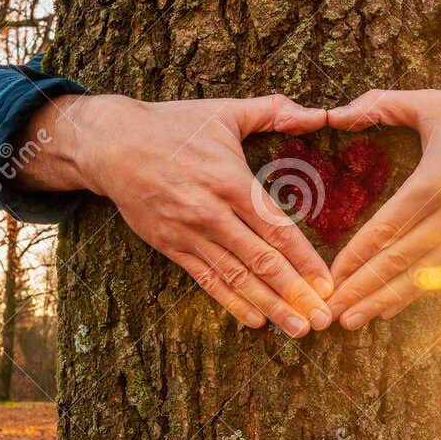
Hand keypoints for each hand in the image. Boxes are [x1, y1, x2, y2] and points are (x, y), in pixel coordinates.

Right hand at [21, 93, 335, 335]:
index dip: (305, 259)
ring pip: (237, 277)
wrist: (112, 145)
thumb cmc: (173, 126)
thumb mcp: (224, 112)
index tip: (328, 284)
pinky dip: (231, 302)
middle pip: (261, 261)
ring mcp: (190, 233)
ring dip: (269, 306)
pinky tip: (255, 321)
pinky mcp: (171, 246)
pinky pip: (206, 280)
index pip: (277, 228)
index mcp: (231, 181)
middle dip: (295, 293)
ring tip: (296, 329)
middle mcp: (212, 212)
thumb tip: (319, 113)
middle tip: (321, 320)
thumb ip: (274, 110)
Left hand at [323, 84, 440, 329]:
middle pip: (400, 261)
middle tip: (331, 313)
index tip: (330, 277)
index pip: (388, 227)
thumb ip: (382, 105)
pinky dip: (416, 295)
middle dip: (363, 289)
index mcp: (438, 180)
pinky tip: (390, 309)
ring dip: (386, 301)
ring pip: (423, 277)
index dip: (357, 256)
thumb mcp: (435, 103)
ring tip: (354, 320)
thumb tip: (334, 116)